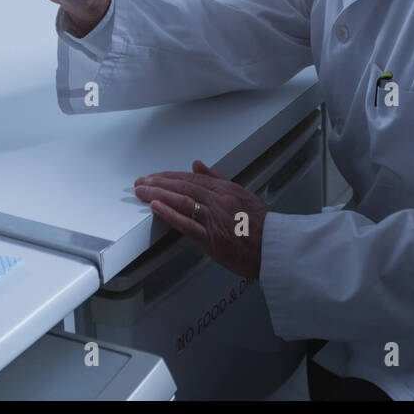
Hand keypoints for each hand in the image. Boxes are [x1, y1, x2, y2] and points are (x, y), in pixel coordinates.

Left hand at [134, 161, 268, 279]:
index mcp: (225, 189)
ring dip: (158, 194)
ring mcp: (214, 218)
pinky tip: (155, 207)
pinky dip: (169, 213)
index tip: (154, 176)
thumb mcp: (241, 194)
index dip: (169, 176)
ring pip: (182, 200)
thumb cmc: (259, 225)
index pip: (190, 178)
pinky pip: (187, 223)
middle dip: (158, 182)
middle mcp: (218, 200)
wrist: (273, 248)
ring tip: (141, 190)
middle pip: (183, 186)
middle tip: (140, 182)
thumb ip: (217, 179)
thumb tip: (197, 164)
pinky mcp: (212, 238)